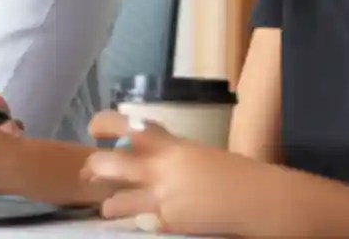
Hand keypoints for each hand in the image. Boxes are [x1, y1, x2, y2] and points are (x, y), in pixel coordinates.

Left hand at [83, 111, 254, 235]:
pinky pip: (138, 223)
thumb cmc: (233, 174)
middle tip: (90, 173)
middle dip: (93, 168)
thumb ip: (168, 153)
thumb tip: (144, 156)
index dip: (104, 124)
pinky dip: (135, 222)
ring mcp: (162, 199)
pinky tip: (141, 221)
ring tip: (111, 206)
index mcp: (171, 146)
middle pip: (108, 164)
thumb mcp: (196, 154)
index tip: (95, 129)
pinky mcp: (168, 224)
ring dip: (109, 205)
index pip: (128, 127)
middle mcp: (161, 169)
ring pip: (114, 202)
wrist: (258, 200)